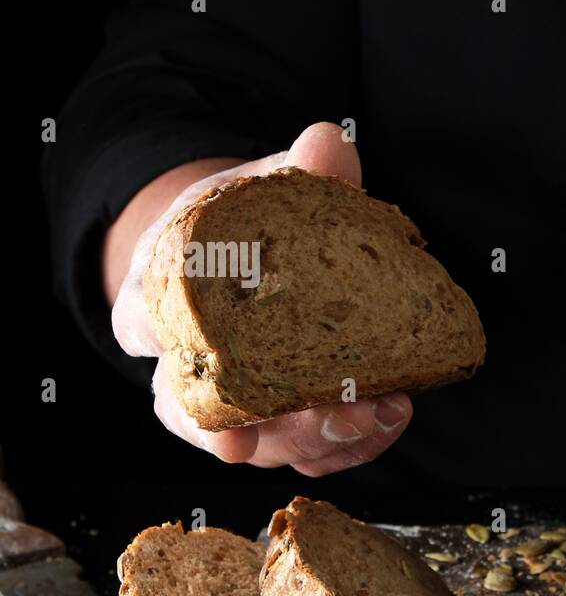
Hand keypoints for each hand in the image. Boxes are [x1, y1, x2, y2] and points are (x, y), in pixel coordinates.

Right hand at [108, 122, 412, 476]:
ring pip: (265, 445)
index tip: (199, 385)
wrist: (261, 267)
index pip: (142, 326)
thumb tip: (329, 141)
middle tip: (322, 413)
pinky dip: (353, 443)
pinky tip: (392, 414)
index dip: (167, 361)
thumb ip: (300, 170)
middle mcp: (189, 367)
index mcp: (160, 300)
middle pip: (207, 415)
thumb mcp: (263, 192)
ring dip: (321, 439)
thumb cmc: (248, 232)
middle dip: (269, 426)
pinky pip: (312, 454)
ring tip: (374, 414)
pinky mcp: (287, 427)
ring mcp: (238, 408)